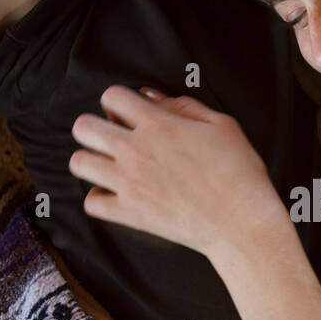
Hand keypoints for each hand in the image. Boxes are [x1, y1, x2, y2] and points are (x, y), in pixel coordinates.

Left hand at [69, 86, 283, 257]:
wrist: (241, 222)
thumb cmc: (239, 174)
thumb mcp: (221, 125)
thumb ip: (184, 106)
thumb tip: (152, 97)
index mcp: (158, 125)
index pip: (112, 96)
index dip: (119, 100)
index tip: (129, 112)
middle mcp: (135, 151)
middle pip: (83, 127)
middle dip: (94, 127)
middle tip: (111, 136)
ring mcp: (128, 183)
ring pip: (78, 163)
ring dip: (90, 160)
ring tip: (108, 164)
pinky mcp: (128, 213)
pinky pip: (91, 203)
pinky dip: (99, 197)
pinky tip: (114, 194)